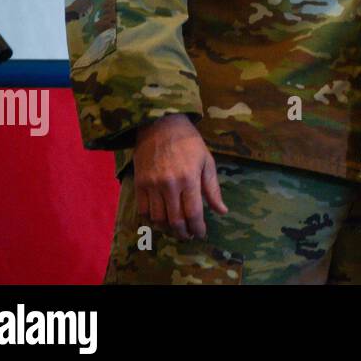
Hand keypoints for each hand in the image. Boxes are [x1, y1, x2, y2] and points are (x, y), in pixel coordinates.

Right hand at [133, 114, 226, 240]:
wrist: (161, 125)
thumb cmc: (189, 142)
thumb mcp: (207, 161)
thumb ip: (212, 188)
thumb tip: (222, 211)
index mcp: (189, 179)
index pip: (194, 212)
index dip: (198, 227)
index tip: (201, 234)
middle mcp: (170, 185)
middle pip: (175, 220)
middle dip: (183, 232)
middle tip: (188, 236)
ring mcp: (152, 185)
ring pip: (158, 218)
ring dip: (167, 229)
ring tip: (175, 229)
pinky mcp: (139, 184)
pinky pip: (143, 210)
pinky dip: (151, 219)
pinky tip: (160, 219)